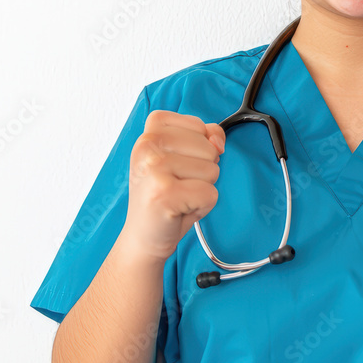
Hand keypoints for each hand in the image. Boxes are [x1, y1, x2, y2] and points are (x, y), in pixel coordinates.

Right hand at [123, 110, 226, 263]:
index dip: (197, 148)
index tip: (176, 165)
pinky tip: (180, 209)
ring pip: (212, 170)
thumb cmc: (164, 195)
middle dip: (202, 171)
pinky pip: (210, 194)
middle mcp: (147, 145)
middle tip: (177, 185)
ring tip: (178, 196)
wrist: (144, 236)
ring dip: (201, 188)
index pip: (199, 125)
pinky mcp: (165, 193)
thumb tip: (218, 141)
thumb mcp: (183, 156)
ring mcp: (154, 168)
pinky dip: (202, 206)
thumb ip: (205, 136)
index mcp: (150, 131)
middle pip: (209, 148)